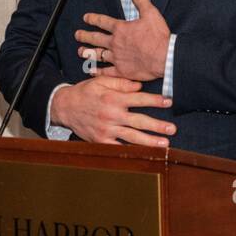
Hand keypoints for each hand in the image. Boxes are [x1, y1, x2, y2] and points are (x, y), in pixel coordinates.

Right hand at [51, 76, 175, 146]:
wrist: (63, 107)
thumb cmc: (84, 92)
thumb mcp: (100, 81)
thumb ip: (120, 83)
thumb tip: (139, 87)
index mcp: (113, 98)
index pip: (139, 99)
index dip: (155, 101)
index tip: (168, 102)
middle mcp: (111, 114)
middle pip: (139, 121)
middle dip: (157, 125)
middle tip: (172, 129)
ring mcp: (106, 129)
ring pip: (132, 136)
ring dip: (150, 141)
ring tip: (165, 143)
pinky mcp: (100, 140)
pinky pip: (118, 146)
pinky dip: (131, 150)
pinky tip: (143, 153)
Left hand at [74, 0, 170, 81]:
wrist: (165, 57)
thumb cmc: (158, 36)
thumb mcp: (151, 13)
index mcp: (121, 29)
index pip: (103, 22)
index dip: (93, 19)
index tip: (85, 18)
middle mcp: (115, 43)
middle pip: (95, 38)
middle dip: (84, 36)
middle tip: (77, 35)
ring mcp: (117, 58)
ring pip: (97, 54)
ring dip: (88, 52)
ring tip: (80, 51)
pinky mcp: (121, 70)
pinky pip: (106, 71)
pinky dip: (97, 71)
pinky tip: (91, 70)